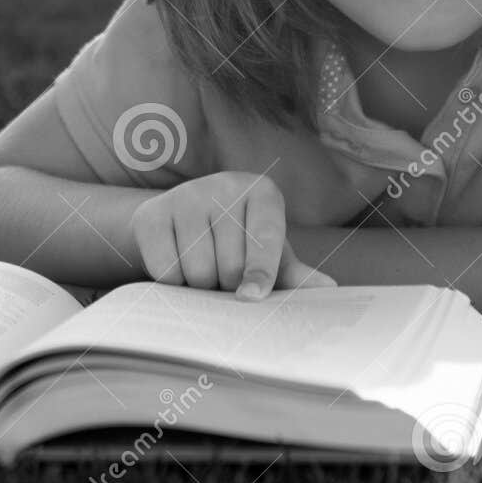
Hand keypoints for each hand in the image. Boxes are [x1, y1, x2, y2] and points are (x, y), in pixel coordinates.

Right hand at [130, 171, 335, 299]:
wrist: (181, 222)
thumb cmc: (237, 240)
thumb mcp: (267, 252)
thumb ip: (294, 272)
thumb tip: (329, 290)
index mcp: (263, 192)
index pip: (265, 237)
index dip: (261, 270)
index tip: (253, 296)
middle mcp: (225, 185)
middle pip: (230, 264)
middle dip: (229, 286)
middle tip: (226, 278)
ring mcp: (186, 196)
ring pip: (197, 271)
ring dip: (201, 288)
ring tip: (203, 271)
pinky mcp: (152, 214)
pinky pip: (166, 271)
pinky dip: (173, 284)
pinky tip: (178, 265)